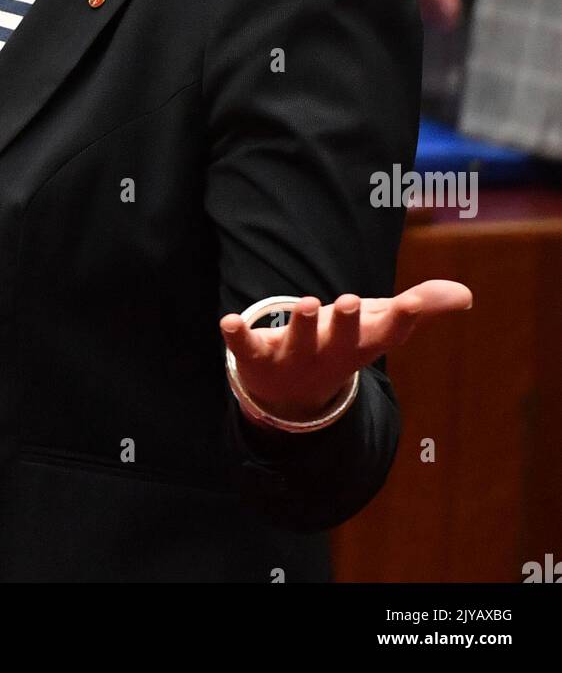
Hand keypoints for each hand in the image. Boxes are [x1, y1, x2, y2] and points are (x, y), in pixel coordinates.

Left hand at [220, 279, 472, 424]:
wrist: (289, 397)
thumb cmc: (341, 347)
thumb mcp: (379, 328)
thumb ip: (420, 307)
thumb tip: (464, 294)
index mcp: (362, 346)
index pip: (387, 333)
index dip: (402, 318)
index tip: (412, 302)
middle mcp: (329, 354)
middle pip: (341, 340)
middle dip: (347, 323)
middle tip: (352, 300)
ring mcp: (293, 358)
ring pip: (298, 342)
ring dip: (302, 325)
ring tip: (307, 302)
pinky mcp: (257, 356)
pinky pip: (244, 347)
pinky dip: (237, 336)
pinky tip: (228, 320)